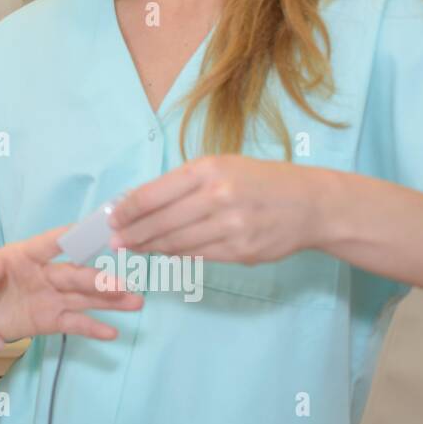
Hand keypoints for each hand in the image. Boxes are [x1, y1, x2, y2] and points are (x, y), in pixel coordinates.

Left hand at [0, 226, 142, 345]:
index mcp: (21, 256)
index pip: (49, 244)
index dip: (71, 237)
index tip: (96, 229)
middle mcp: (41, 274)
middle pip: (74, 274)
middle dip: (99, 279)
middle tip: (124, 283)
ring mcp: (48, 297)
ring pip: (83, 298)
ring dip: (108, 299)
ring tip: (135, 301)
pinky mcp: (49, 320)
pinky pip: (74, 323)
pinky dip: (92, 328)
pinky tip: (112, 332)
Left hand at [109, 155, 329, 263]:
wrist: (310, 204)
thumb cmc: (259, 181)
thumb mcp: (221, 167)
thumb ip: (183, 183)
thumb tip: (139, 202)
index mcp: (207, 170)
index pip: (152, 195)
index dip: (127, 210)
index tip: (112, 218)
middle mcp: (217, 197)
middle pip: (160, 222)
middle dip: (133, 234)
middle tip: (116, 241)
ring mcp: (230, 227)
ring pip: (176, 243)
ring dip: (150, 248)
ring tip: (134, 248)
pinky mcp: (240, 251)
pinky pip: (197, 256)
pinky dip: (176, 256)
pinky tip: (164, 253)